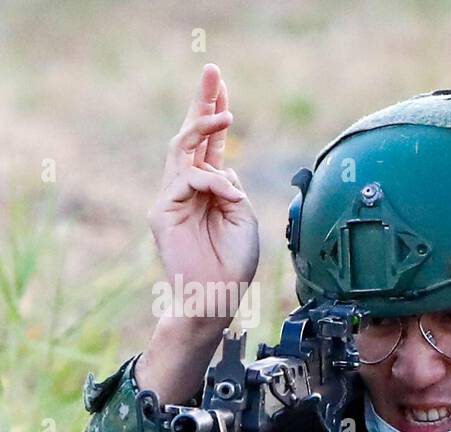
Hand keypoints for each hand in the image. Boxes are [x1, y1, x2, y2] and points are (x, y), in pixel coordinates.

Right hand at [138, 63, 260, 402]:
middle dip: (202, 102)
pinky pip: (186, 180)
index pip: (211, 144)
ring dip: (205, 127)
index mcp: (211, 188)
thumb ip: (232, 191)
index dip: (216, 113)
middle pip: (191, 136)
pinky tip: (226, 195)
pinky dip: (210, 181)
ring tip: (225, 114)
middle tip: (212, 71)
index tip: (222, 85)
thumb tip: (222, 170)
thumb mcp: (243, 220)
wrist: (216, 297)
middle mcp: (189, 187)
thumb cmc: (233, 264)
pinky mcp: (162, 211)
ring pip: (183, 149)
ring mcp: (173, 197)